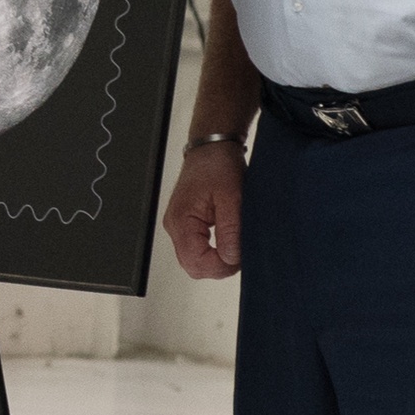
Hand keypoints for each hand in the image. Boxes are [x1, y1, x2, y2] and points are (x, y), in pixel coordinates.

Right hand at [163, 141, 245, 280]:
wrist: (212, 147)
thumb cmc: (218, 164)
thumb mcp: (231, 197)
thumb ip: (230, 231)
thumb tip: (231, 258)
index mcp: (181, 220)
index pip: (196, 262)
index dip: (220, 266)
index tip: (239, 256)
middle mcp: (175, 226)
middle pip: (193, 266)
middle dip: (219, 266)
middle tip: (240, 252)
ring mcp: (179, 227)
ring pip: (195, 261)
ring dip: (217, 259)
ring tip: (235, 243)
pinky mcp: (187, 225)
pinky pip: (197, 250)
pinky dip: (214, 251)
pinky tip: (227, 240)